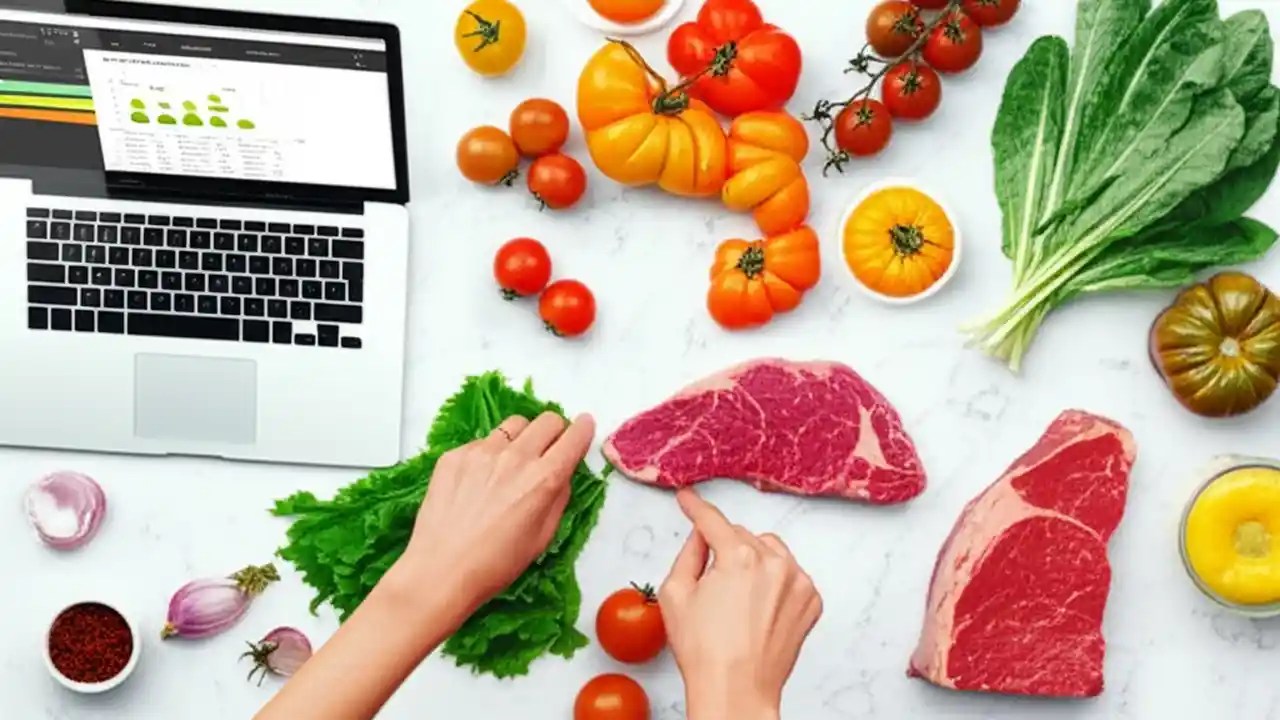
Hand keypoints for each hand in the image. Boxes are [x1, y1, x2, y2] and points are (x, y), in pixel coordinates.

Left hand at [399, 411, 595, 615]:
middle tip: (549, 449)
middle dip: (554, 431)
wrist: (441, 570)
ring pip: (514, 425)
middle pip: (547, 420)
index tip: (583, 428)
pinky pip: (482, 441)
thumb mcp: (543, 536)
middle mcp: (515, 458)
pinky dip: (489, 454)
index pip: (574, 437)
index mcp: (543, 479)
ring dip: (522, 437)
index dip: (583, 430)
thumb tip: (561, 474)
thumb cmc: (496, 563)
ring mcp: (482, 452)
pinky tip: (480, 481)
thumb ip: (558, 497)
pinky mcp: (455, 454)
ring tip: (512, 464)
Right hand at [659, 489, 822, 719]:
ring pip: (770, 550)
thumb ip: (687, 553)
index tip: (689, 499)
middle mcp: (775, 563)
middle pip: (742, 535)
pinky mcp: (811, 601)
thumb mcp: (675, 593)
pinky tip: (757, 607)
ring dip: (752, 560)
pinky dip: (775, 581)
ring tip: (736, 595)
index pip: (712, 520)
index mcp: (738, 556)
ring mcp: (798, 582)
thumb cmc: (706, 652)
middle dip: (723, 548)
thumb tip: (699, 536)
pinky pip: (791, 574)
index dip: (695, 507)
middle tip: (709, 580)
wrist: (737, 690)